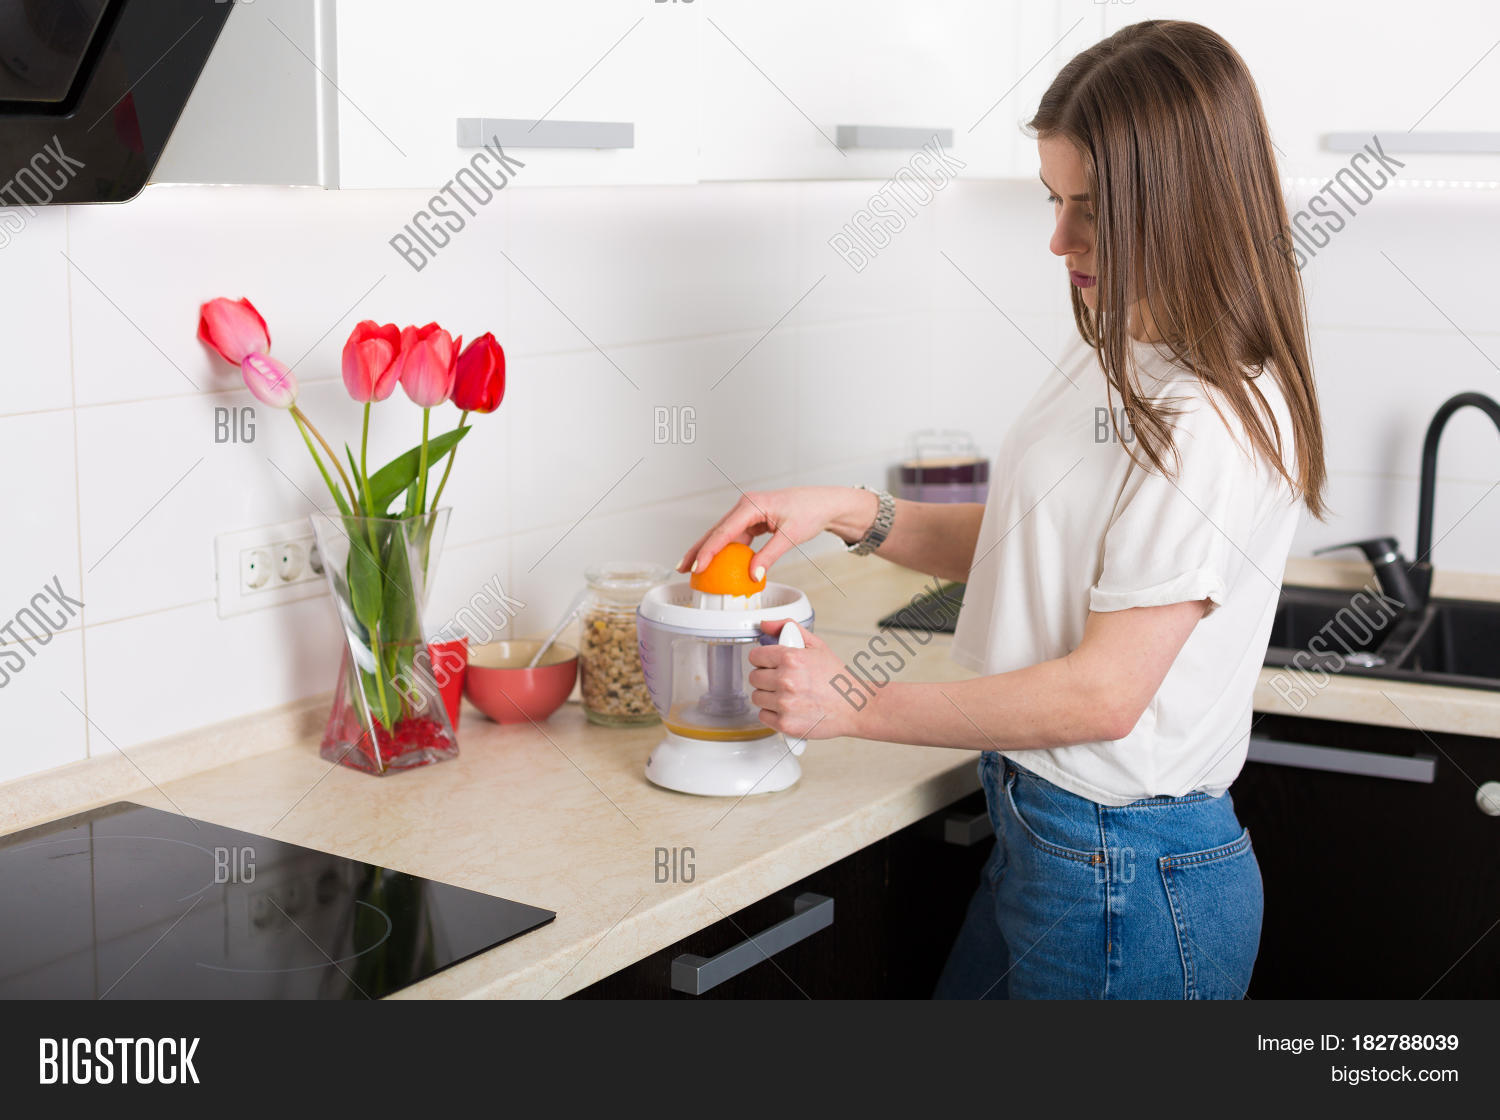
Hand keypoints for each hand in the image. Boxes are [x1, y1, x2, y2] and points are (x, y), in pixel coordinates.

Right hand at [677, 486, 877, 578]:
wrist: (824, 503)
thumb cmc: (810, 511)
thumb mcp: (791, 536)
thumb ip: (769, 555)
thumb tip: (752, 574)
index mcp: (752, 504)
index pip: (724, 531)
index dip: (708, 551)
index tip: (698, 567)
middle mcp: (746, 505)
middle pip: (716, 531)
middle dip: (698, 550)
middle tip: (682, 569)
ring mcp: (748, 512)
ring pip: (722, 534)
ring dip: (708, 551)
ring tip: (693, 569)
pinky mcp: (753, 519)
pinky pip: (734, 536)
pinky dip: (725, 550)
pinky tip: (717, 563)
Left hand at [746, 618, 864, 740]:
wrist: (854, 706)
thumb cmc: (837, 679)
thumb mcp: (817, 646)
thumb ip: (788, 628)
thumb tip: (765, 624)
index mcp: (791, 658)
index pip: (755, 656)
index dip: (764, 659)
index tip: (771, 664)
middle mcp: (786, 680)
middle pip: (754, 677)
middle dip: (766, 677)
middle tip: (783, 680)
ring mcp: (785, 704)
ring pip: (757, 697)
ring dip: (768, 696)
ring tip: (788, 694)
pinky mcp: (785, 724)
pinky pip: (763, 715)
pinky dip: (772, 713)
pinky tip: (788, 708)